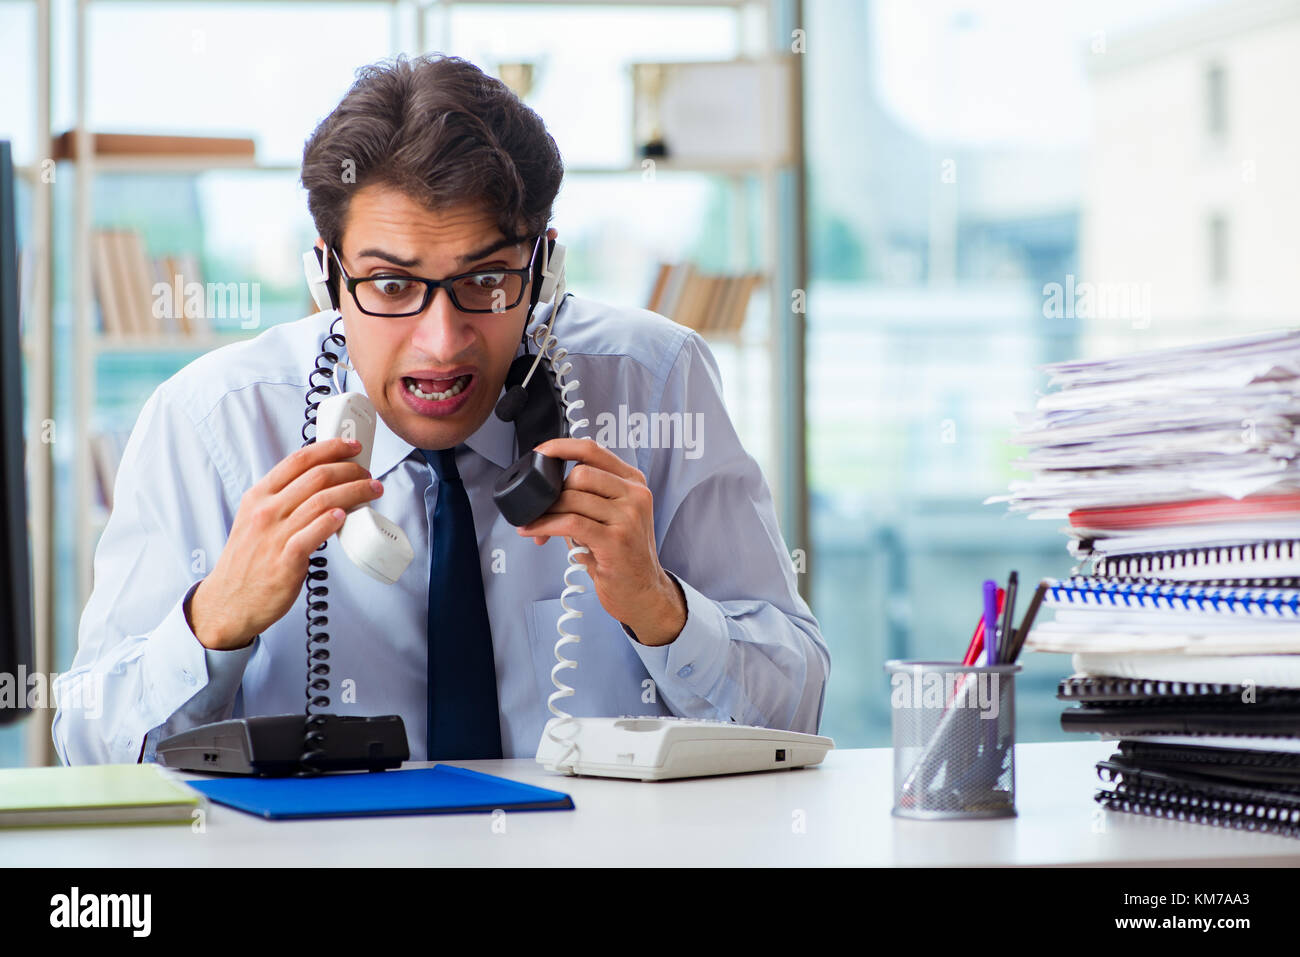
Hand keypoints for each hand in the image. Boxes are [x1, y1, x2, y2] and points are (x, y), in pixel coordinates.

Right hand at [185, 438, 383, 649]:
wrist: (228, 601)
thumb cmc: (248, 560)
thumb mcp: (255, 519)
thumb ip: (282, 499)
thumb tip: (320, 483)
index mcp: (258, 496)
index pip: (298, 460)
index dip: (330, 448)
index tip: (352, 446)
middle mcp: (266, 511)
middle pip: (316, 477)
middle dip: (350, 470)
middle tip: (368, 473)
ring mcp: (275, 535)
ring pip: (322, 501)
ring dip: (354, 492)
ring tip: (372, 490)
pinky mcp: (286, 561)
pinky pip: (314, 534)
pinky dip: (332, 521)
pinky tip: (346, 516)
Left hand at [517, 438, 686, 645]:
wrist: (644, 593)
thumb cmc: (622, 556)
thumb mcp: (612, 517)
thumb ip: (587, 496)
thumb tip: (544, 489)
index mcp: (634, 482)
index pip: (593, 450)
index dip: (561, 447)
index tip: (540, 453)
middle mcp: (635, 495)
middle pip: (579, 474)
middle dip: (553, 492)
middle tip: (541, 510)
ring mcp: (628, 517)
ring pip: (572, 498)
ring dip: (544, 512)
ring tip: (534, 524)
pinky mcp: (616, 540)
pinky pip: (570, 523)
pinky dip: (545, 526)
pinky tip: (535, 533)